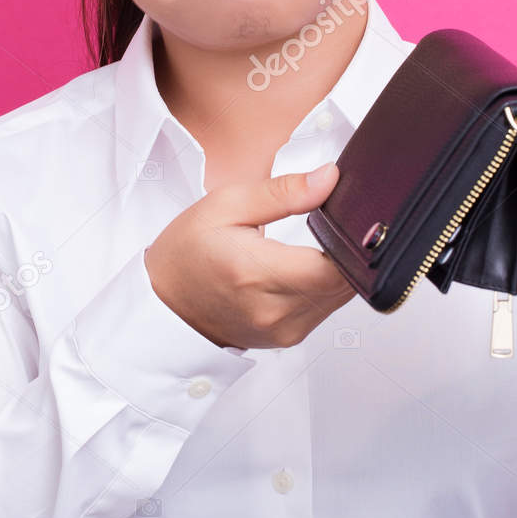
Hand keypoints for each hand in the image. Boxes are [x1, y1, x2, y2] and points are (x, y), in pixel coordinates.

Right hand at [145, 162, 355, 350]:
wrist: (163, 305)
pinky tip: (304, 268)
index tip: (350, 218)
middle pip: (345, 283)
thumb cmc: (187, 253)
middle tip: (333, 224)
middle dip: (348, 252)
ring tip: (314, 244)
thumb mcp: (226, 205)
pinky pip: (326, 310)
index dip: (353, 241)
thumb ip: (283, 192)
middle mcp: (274, 310)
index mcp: (257, 273)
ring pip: (341, 298)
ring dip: (337, 270)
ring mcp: (283, 330)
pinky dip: (324, 287)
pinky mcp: (288, 338)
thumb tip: (329, 179)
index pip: (337, 267)